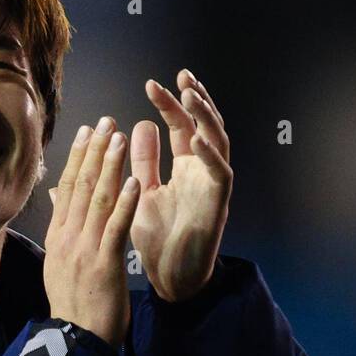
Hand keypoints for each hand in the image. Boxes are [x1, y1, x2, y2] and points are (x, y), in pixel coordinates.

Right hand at [44, 116, 140, 350]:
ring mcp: (85, 250)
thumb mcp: (59, 264)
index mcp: (59, 237)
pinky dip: (125, 203)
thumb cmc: (73, 306)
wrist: (75, 341)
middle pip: (81, 186)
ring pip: (98, 200)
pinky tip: (134, 181)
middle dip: (95, 151)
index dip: (77, 157)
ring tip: (121, 137)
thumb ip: (62, 230)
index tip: (87, 131)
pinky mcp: (104, 265)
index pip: (67, 188)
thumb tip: (58, 201)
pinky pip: (115, 228)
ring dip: (111, 167)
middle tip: (106, 121)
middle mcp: (68, 238)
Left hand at [129, 69, 232, 301]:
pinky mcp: (218, 205)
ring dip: (206, 117)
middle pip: (205, 126)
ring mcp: (213, 186)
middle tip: (182, 76)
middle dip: (195, 99)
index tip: (152, 84)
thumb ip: (141, 162)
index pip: (181, 126)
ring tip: (191, 94)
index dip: (170, 104)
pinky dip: (211, 155)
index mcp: (186, 168)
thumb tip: (134, 128)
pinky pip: (221, 173)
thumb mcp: (142, 192)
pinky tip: (197, 138)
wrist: (170, 279)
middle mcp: (203, 172)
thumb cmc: (158, 239)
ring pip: (219, 142)